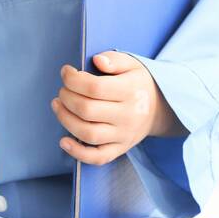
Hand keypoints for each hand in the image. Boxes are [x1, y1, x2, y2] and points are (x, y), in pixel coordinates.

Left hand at [51, 51, 181, 164]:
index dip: (73, 79)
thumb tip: (97, 61)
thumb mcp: (132, 64)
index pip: (94, 87)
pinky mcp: (120, 149)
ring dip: (65, 120)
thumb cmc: (138, 83)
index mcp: (130, 91)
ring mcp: (124, 135)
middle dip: (67, 98)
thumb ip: (114, 59)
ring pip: (88, 133)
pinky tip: (64, 141)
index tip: (66, 72)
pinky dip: (78, 153)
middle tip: (62, 90)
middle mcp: (128, 115)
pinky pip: (97, 157)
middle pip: (87, 110)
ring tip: (58, 106)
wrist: (160, 108)